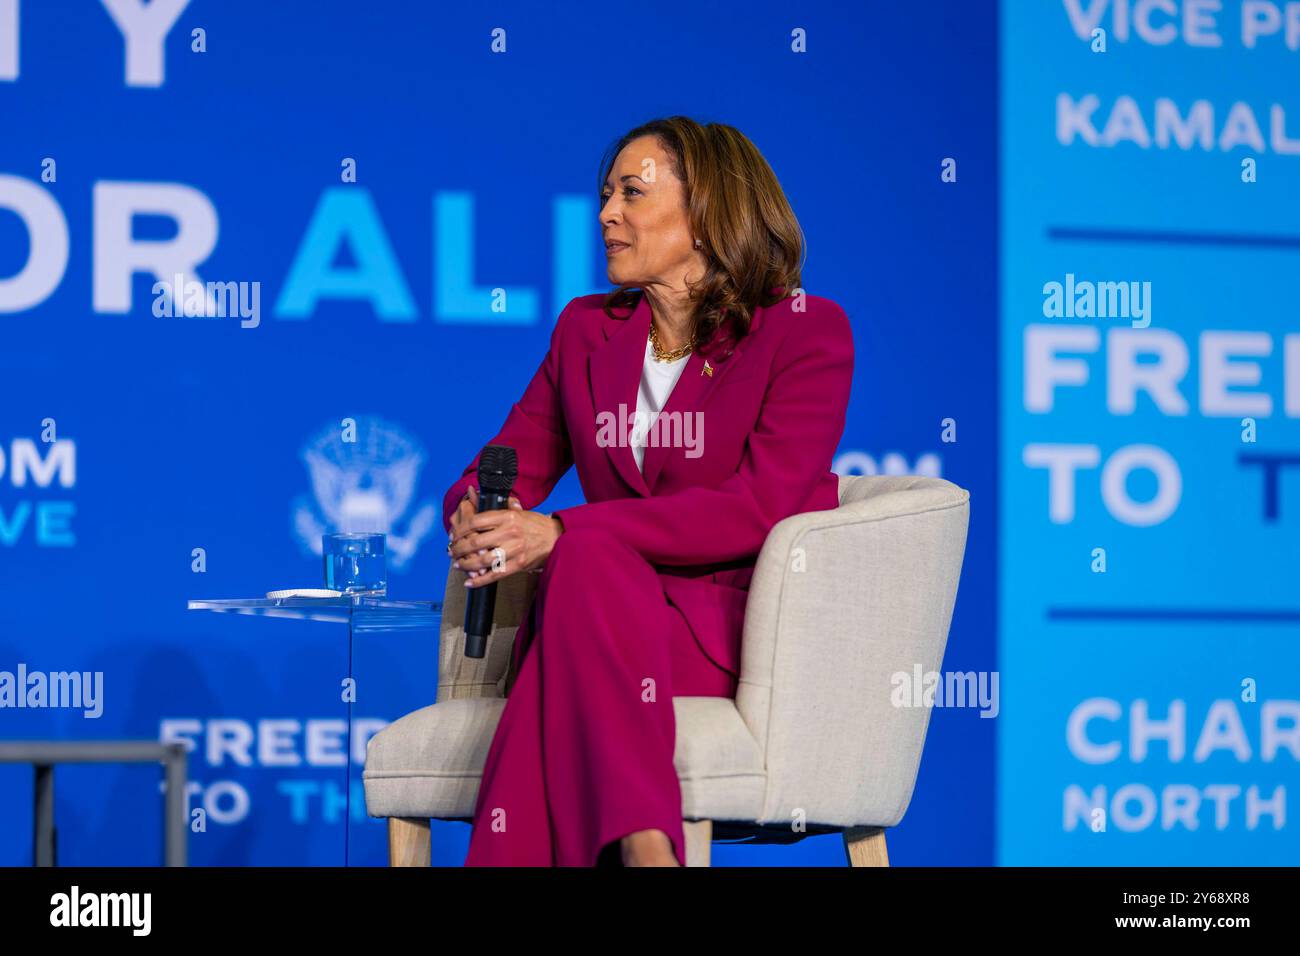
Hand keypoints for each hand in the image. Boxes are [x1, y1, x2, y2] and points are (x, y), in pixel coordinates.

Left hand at [448, 486, 563, 588]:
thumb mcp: (517, 511)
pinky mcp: (519, 564)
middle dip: (458, 548)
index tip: (453, 535)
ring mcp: (515, 550)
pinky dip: (480, 580)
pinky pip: (495, 575)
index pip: (476, 521)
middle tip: (451, 551)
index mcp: (507, 517)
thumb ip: (495, 506)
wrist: (556, 537)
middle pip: (476, 542)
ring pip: (483, 560)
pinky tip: (469, 582)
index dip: (460, 530)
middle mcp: (510, 532)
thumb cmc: (534, 524)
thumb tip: (473, 494)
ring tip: (457, 565)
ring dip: (466, 564)